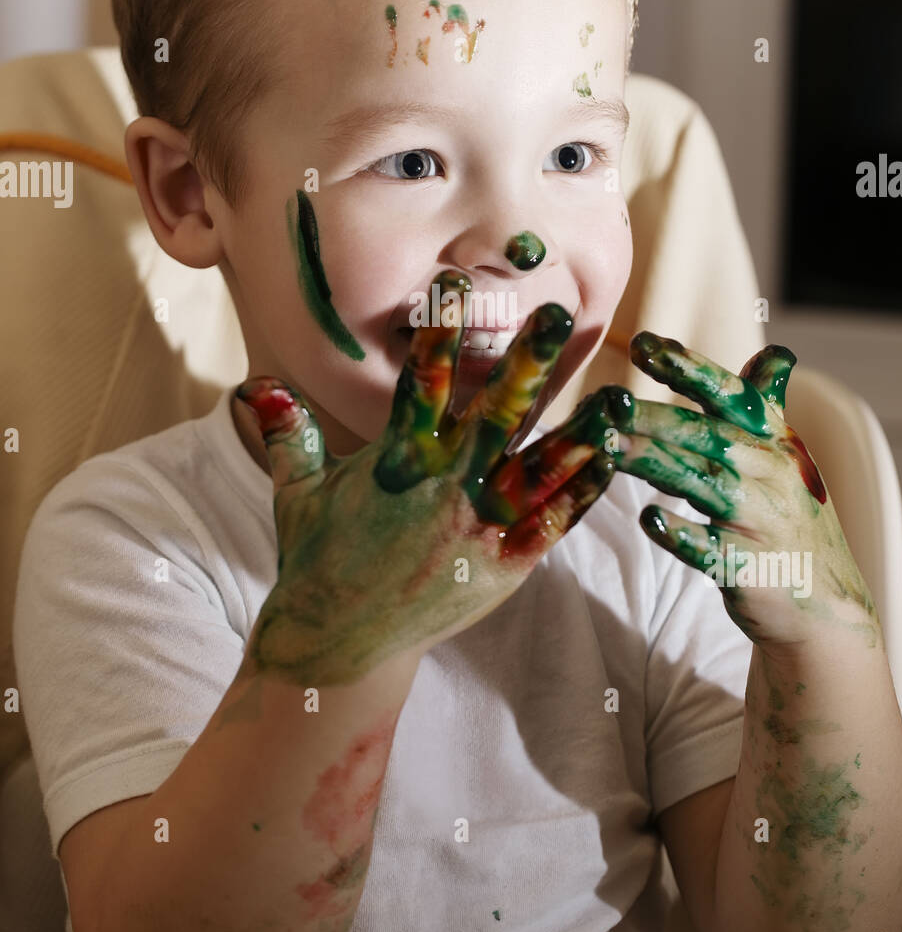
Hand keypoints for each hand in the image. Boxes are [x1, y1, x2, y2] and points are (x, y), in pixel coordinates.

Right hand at [236, 271, 624, 685]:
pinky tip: (611, 460)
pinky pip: (554, 522)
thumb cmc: (318, 562)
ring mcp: (481, 528)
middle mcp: (446, 488)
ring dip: (579, 429)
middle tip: (556, 315)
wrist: (340, 645)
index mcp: (398, 461)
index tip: (453, 286)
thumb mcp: (299, 493)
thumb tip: (257, 384)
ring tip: (614, 396)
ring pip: (541, 467)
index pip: (422, 383)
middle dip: (527, 361)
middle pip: (495, 413)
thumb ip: (291, 434)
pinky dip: (584, 490)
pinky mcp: (506, 567)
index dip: (437, 332)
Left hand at [605, 334, 879, 649]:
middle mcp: (771, 474)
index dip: (689, 368)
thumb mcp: (788, 459)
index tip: (643, 344)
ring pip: (703, 482)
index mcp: (775, 442)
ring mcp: (761, 522)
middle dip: (655, 416)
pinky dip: (680, 534)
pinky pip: (709, 550)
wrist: (826, 603)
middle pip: (708, 435)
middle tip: (605, 401)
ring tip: (608, 446)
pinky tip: (648, 519)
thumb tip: (776, 354)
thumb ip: (769, 409)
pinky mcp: (746, 568)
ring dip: (653, 461)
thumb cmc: (792, 520)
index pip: (731, 394)